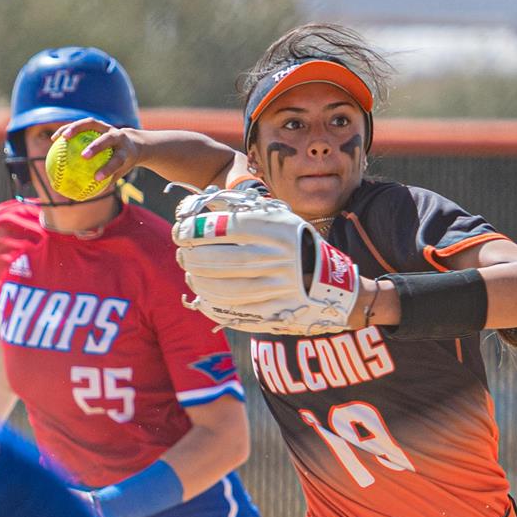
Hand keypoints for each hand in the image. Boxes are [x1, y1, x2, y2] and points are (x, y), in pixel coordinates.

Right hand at [53, 117, 138, 190]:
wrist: (133, 143)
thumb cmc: (123, 163)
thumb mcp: (119, 173)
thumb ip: (104, 183)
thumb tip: (86, 197)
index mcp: (125, 151)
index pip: (118, 160)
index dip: (108, 168)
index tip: (97, 178)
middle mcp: (118, 137)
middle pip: (107, 139)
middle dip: (96, 146)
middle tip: (83, 156)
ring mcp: (108, 127)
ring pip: (92, 124)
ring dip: (76, 129)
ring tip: (63, 138)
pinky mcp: (98, 123)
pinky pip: (82, 124)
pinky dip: (68, 129)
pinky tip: (55, 138)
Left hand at [171, 188, 361, 334]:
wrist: (336, 289)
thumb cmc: (299, 246)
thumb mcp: (280, 218)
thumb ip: (243, 209)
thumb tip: (201, 203)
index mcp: (278, 230)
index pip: (226, 227)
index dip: (195, 230)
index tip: (180, 231)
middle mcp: (280, 258)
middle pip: (222, 259)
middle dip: (193, 257)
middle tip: (182, 254)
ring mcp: (279, 288)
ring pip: (226, 288)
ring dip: (200, 281)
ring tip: (190, 273)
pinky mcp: (276, 313)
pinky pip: (236, 310)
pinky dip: (212, 304)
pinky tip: (202, 295)